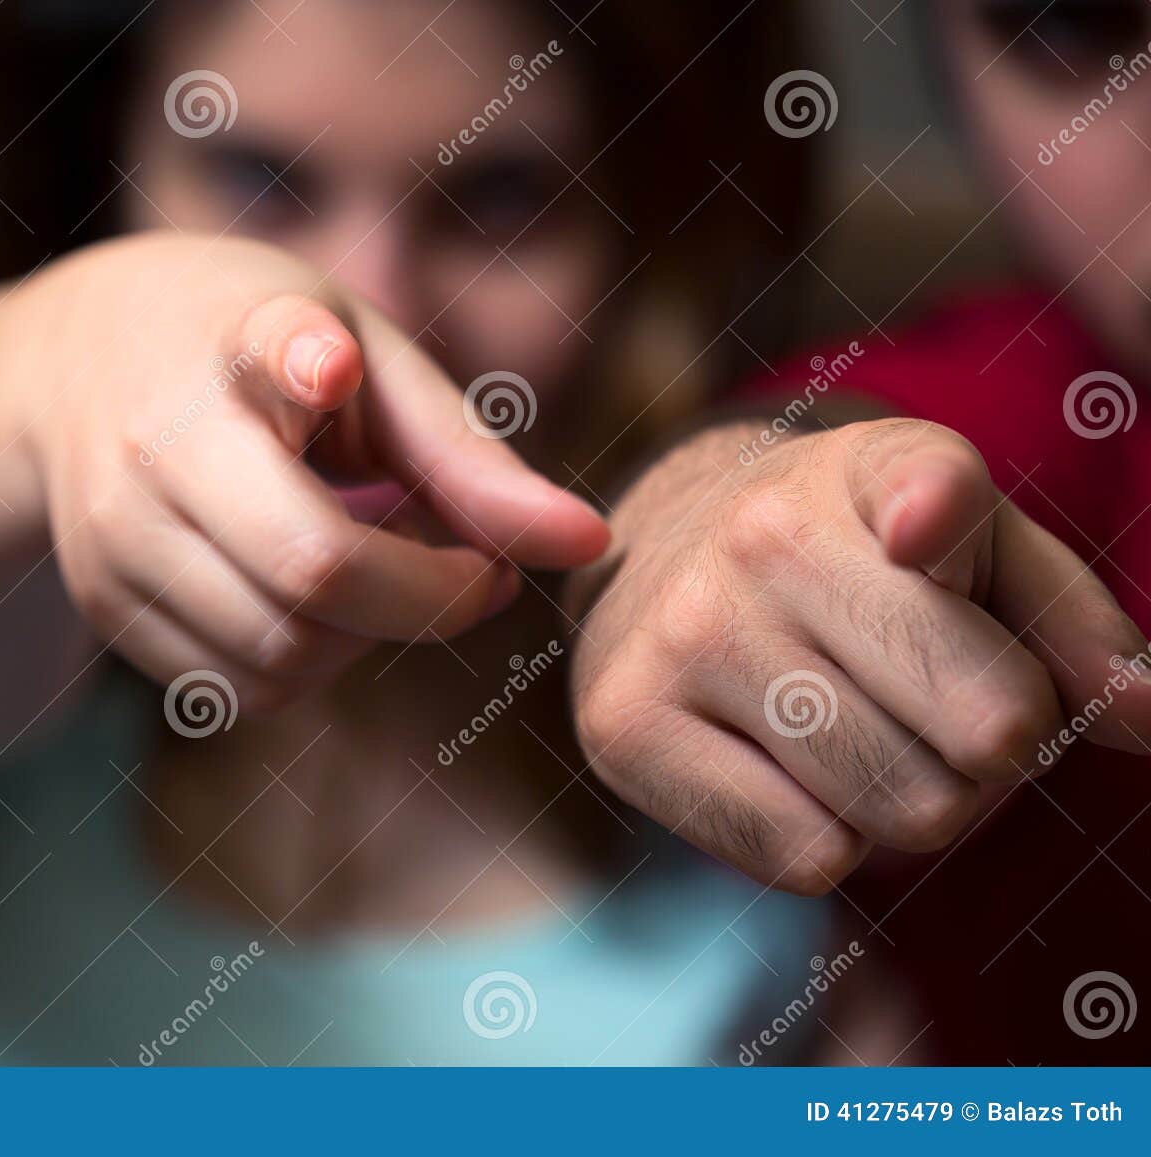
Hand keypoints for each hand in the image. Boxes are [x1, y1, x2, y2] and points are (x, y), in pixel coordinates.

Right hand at [9, 234, 609, 709]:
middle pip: (312, 570)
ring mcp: (112, 535)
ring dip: (363, 640)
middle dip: (426, 600)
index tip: (328, 361)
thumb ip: (470, 455)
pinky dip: (304, 664)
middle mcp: (153, 441)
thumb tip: (592, 544)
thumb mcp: (368, 360)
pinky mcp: (101, 607)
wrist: (78, 360)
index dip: (299, 360)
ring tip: (376, 566)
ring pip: (281, 656)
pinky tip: (308, 597)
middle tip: (473, 570)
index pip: (261, 351)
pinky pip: (239, 689)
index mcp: (232, 341)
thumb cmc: (260, 348)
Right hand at [570, 417, 1150, 893]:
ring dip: (910, 807)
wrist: (667, 560)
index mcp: (868, 469)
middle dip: (989, 755)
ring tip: (860, 740)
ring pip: (895, 813)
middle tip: (933, 715)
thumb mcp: (978, 552)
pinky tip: (788, 773)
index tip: (920, 536)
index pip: (937, 500)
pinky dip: (826, 843)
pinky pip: (804, 860)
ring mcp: (683, 634)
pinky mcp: (624, 724)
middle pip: (979, 738)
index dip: (943, 531)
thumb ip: (1071, 622)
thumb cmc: (857, 564)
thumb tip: (1142, 717)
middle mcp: (762, 539)